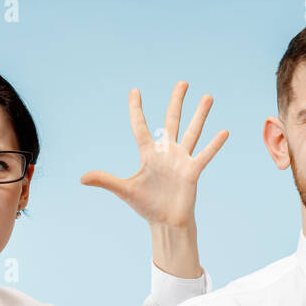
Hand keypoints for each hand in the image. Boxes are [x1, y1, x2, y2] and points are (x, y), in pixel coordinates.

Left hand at [80, 81, 228, 228]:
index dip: (137, 109)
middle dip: (177, 101)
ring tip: (208, 97)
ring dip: (200, 115)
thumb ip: (105, 181)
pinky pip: (204, 155)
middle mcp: (166, 152)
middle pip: (172, 120)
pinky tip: (224, 132)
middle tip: (182, 82)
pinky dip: (214, 145)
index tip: (135, 91)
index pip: (141, 126)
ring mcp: (181, 160)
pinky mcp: (192, 172)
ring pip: (191, 132)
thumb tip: (81, 178)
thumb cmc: (147, 206)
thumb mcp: (124, 190)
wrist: (165, 223)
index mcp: (148, 154)